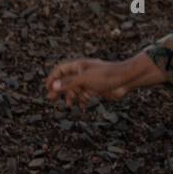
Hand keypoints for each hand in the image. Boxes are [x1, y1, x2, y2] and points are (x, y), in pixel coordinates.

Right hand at [45, 54, 159, 106]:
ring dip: (71, 97)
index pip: (60, 70)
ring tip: (69, 105)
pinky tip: (82, 107)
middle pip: (66, 80)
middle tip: (51, 99)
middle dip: (59, 90)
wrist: (125, 79)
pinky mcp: (96, 88)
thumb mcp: (84, 80)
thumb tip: (52, 87)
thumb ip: (68, 84)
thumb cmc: (106, 75)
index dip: (52, 78)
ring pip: (76, 89)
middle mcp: (82, 73)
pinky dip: (82, 101)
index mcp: (78, 66)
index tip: (47, 88)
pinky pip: (85, 95)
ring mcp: (89, 81)